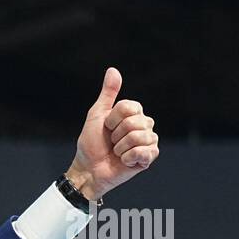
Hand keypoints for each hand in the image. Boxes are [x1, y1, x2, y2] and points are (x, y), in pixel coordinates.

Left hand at [65, 67, 158, 200]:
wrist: (88, 169)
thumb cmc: (91, 144)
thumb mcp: (97, 115)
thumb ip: (108, 93)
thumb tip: (113, 70)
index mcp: (134, 113)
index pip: (129, 107)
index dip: (113, 119)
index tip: (107, 127)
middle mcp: (145, 125)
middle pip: (134, 122)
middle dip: (116, 134)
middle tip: (111, 142)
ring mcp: (148, 141)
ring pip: (139, 136)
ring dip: (121, 147)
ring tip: (117, 152)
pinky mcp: (149, 157)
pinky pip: (144, 151)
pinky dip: (128, 158)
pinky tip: (124, 161)